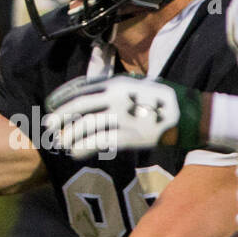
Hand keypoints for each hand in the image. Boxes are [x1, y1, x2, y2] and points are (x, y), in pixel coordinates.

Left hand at [44, 75, 204, 159]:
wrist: (189, 114)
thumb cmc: (161, 100)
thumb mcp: (137, 84)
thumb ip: (115, 88)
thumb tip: (90, 92)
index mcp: (118, 83)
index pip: (81, 88)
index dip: (62, 97)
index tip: (50, 105)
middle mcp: (118, 97)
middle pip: (79, 106)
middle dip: (60, 117)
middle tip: (48, 126)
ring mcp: (123, 116)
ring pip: (86, 126)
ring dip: (69, 136)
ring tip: (61, 143)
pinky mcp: (130, 135)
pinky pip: (99, 142)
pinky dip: (83, 148)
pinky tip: (75, 153)